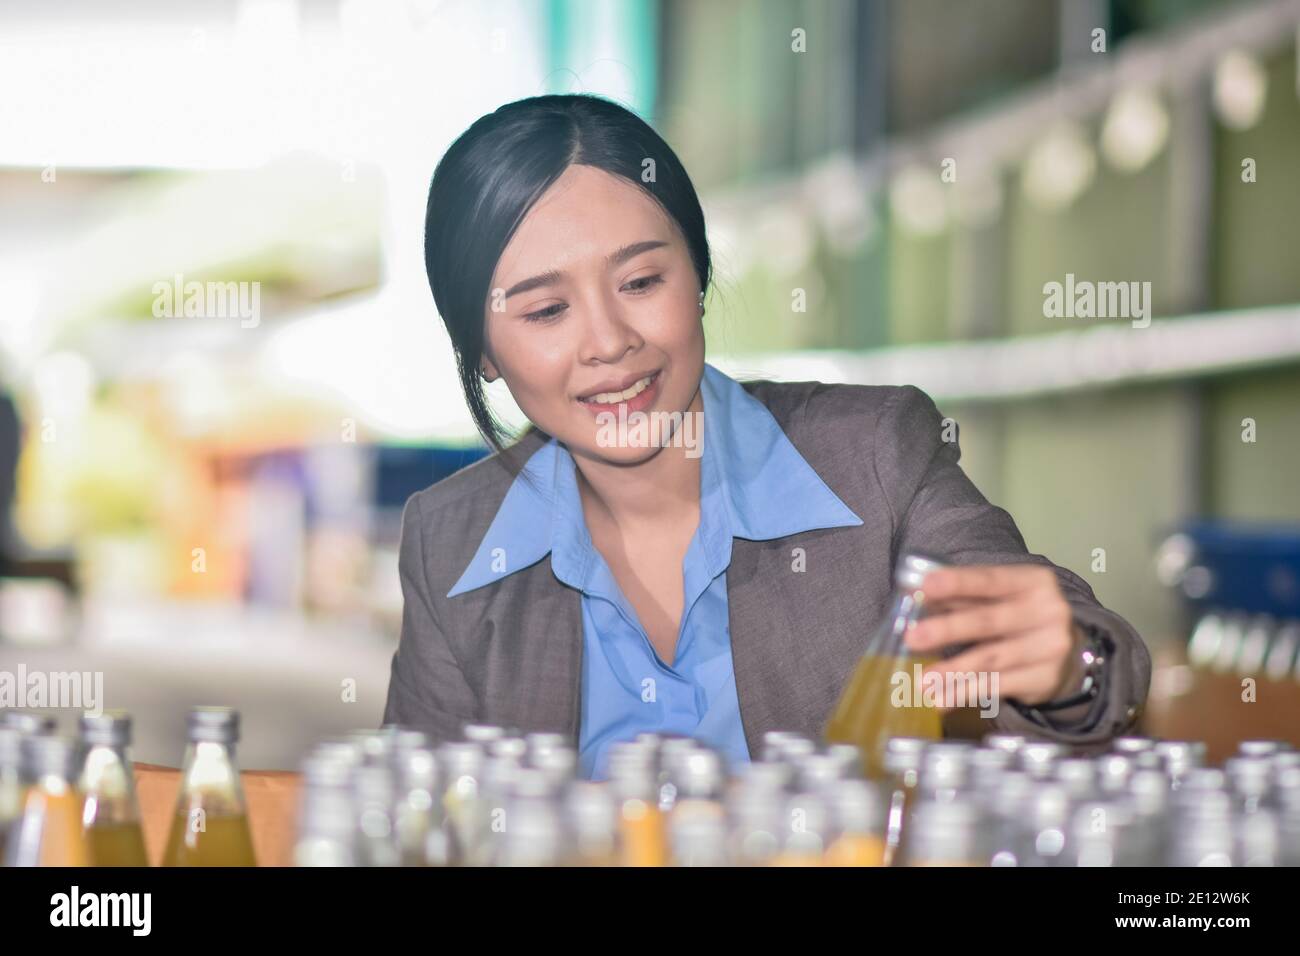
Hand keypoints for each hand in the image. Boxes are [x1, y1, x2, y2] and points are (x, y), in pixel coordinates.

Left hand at [903, 564, 1085, 710]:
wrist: (1068, 656)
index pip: (990, 580)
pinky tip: (941, 698)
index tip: (927, 586)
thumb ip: (961, 597)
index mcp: (1033, 582)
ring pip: (991, 659)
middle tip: (913, 637)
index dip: (958, 582)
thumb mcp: (998, 600)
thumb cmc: (1020, 619)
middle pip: (989, 621)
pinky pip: (996, 686)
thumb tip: (914, 595)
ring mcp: (1050, 647)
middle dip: (947, 629)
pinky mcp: (1044, 679)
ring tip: (922, 680)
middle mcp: (1048, 611)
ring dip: (952, 670)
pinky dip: (965, 693)